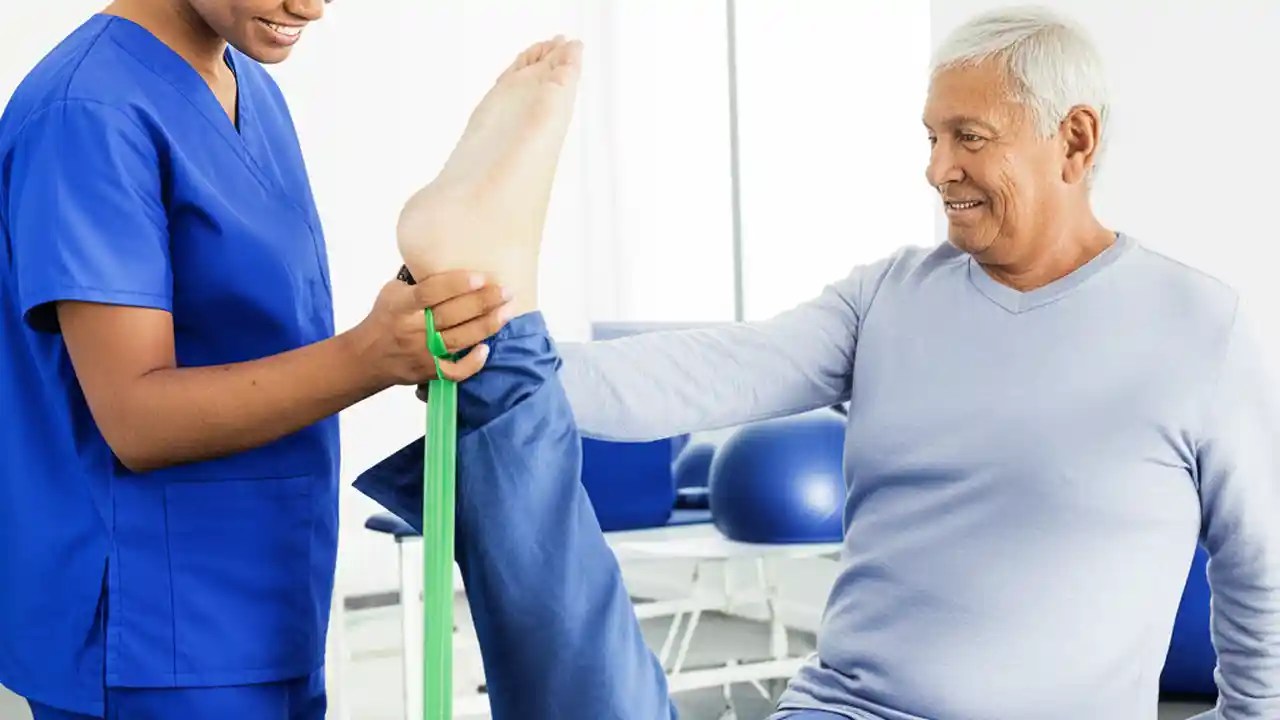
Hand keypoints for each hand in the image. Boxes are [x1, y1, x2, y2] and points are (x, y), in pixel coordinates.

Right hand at [346, 270, 511, 386]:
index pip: (430, 292)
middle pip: (451, 315)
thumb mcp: (392, 292)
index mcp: (401, 305)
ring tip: (508, 311)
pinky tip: (486, 349)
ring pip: (458, 340)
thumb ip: (417, 280)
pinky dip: (472, 363)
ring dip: (486, 326)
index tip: (480, 277)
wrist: (366, 358)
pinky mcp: (429, 372)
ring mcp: (421, 352)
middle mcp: (412, 329)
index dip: (456, 284)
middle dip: (482, 302)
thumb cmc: (385, 319)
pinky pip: (454, 371)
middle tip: (507, 291)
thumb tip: (448, 256)